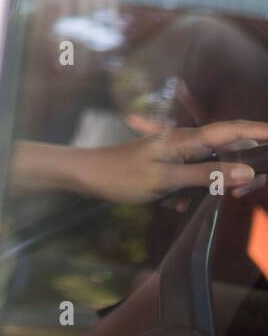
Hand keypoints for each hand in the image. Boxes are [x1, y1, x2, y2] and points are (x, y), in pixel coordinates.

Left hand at [73, 120, 267, 203]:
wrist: (85, 176)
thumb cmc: (121, 175)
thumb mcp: (166, 179)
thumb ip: (207, 175)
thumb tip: (248, 172)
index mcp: (186, 139)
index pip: (232, 131)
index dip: (260, 132)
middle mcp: (184, 142)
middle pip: (228, 150)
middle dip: (240, 171)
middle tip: (242, 193)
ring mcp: (176, 155)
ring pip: (210, 169)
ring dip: (212, 186)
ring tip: (195, 201)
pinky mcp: (168, 168)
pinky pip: (191, 180)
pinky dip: (189, 193)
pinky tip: (171, 204)